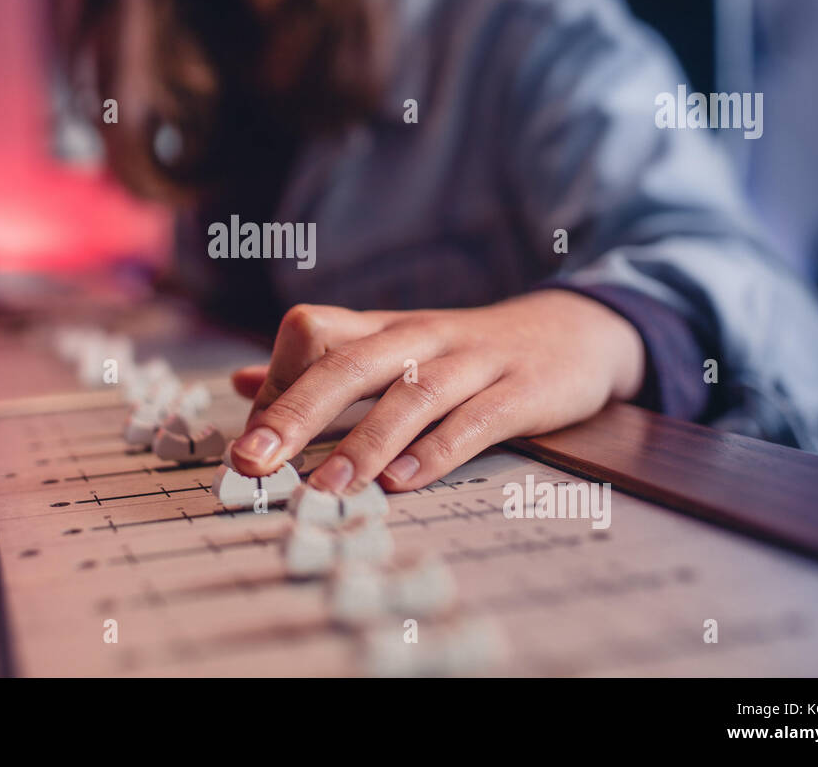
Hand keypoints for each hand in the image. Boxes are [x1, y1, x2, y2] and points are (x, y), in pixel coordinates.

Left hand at [227, 290, 645, 492]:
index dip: (276, 382)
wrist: (576, 329)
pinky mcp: (523, 389)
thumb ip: (320, 366)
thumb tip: (241, 384)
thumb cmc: (466, 352)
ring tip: (327, 489)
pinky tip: (405, 481)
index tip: (249, 442)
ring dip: (365, 443)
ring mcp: (474, 361)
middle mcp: (421, 337)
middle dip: (296, 412)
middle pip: (348, 363)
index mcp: (383, 329)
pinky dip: (439, 450)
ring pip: (412, 394)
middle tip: (255, 462)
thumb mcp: (392, 350)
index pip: (312, 333)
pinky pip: (477, 418)